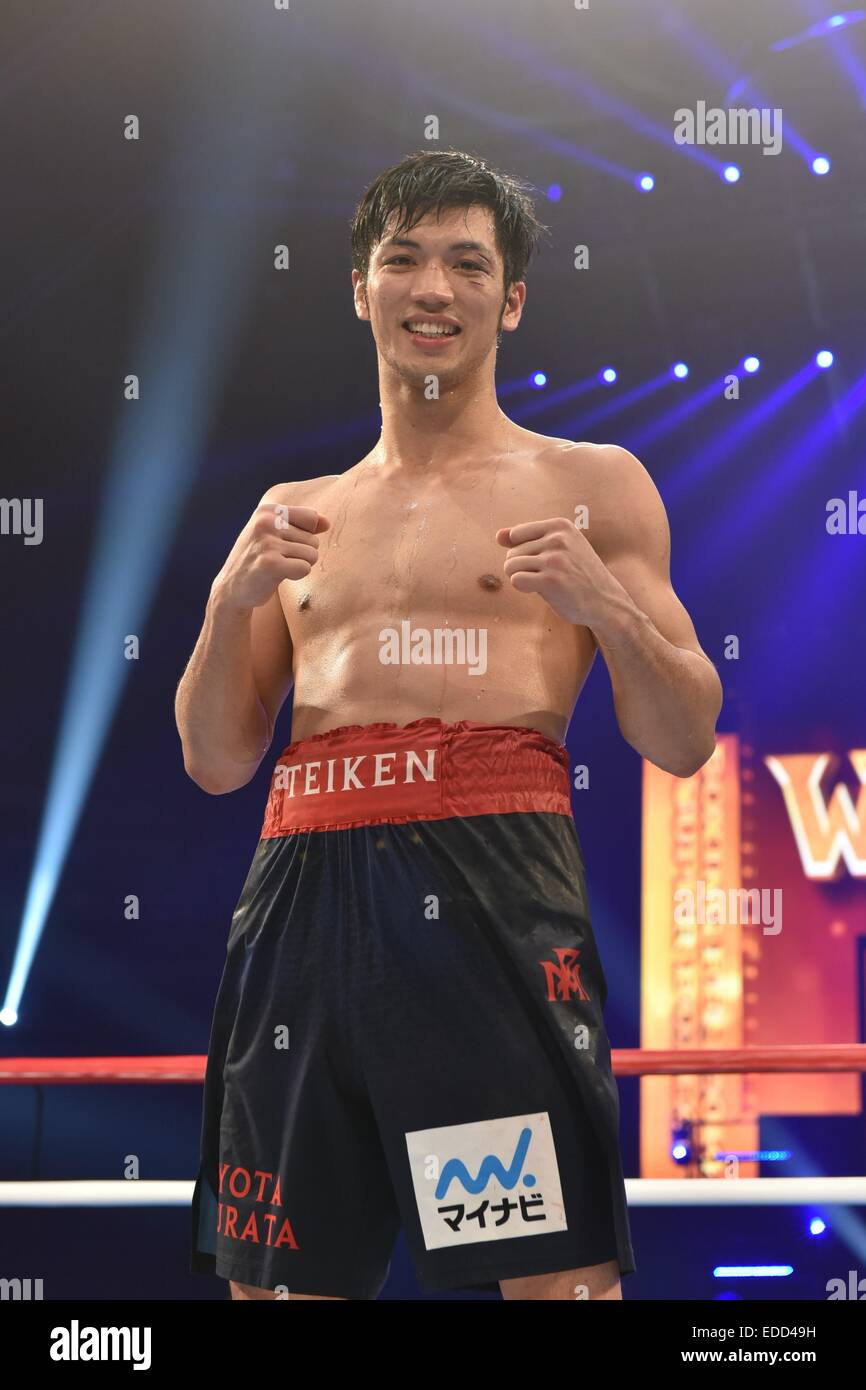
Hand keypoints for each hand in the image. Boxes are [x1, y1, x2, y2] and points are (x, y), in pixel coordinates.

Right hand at [212, 503, 329, 611]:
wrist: (231, 588)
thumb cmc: (258, 558)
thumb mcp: (275, 534)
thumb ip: (303, 525)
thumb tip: (327, 522)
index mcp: (267, 510)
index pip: (311, 517)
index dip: (305, 535)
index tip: (284, 543)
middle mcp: (266, 522)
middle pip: (313, 540)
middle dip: (300, 554)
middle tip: (277, 559)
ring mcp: (267, 543)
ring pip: (312, 555)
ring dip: (299, 565)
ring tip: (277, 567)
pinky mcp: (270, 564)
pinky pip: (305, 568)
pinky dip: (296, 576)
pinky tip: (277, 576)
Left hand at [495, 516, 619, 626]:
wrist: (606, 601)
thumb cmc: (579, 575)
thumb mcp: (561, 548)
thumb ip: (529, 539)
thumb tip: (498, 535)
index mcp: (560, 526)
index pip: (516, 534)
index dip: (522, 552)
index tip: (542, 561)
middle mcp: (558, 539)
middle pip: (511, 552)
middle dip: (522, 567)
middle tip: (546, 576)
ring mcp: (555, 560)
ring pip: (511, 566)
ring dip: (521, 578)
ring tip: (543, 583)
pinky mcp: (550, 581)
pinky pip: (516, 580)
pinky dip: (524, 588)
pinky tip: (542, 590)